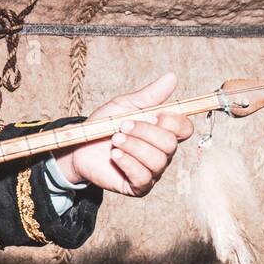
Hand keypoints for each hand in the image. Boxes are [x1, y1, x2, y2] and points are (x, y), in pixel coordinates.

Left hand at [53, 72, 193, 197]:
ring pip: (157, 160)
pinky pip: (143, 177)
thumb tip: (172, 77)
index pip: (184, 128)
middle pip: (170, 144)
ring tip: (114, 140)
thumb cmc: (103, 126)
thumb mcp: (124, 106)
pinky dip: (128, 163)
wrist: (78, 147)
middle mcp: (162, 153)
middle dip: (144, 132)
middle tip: (122, 126)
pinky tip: (114, 155)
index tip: (152, 114)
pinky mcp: (138, 187)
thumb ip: (149, 95)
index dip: (172, 121)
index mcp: (163, 132)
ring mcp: (152, 171)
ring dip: (133, 146)